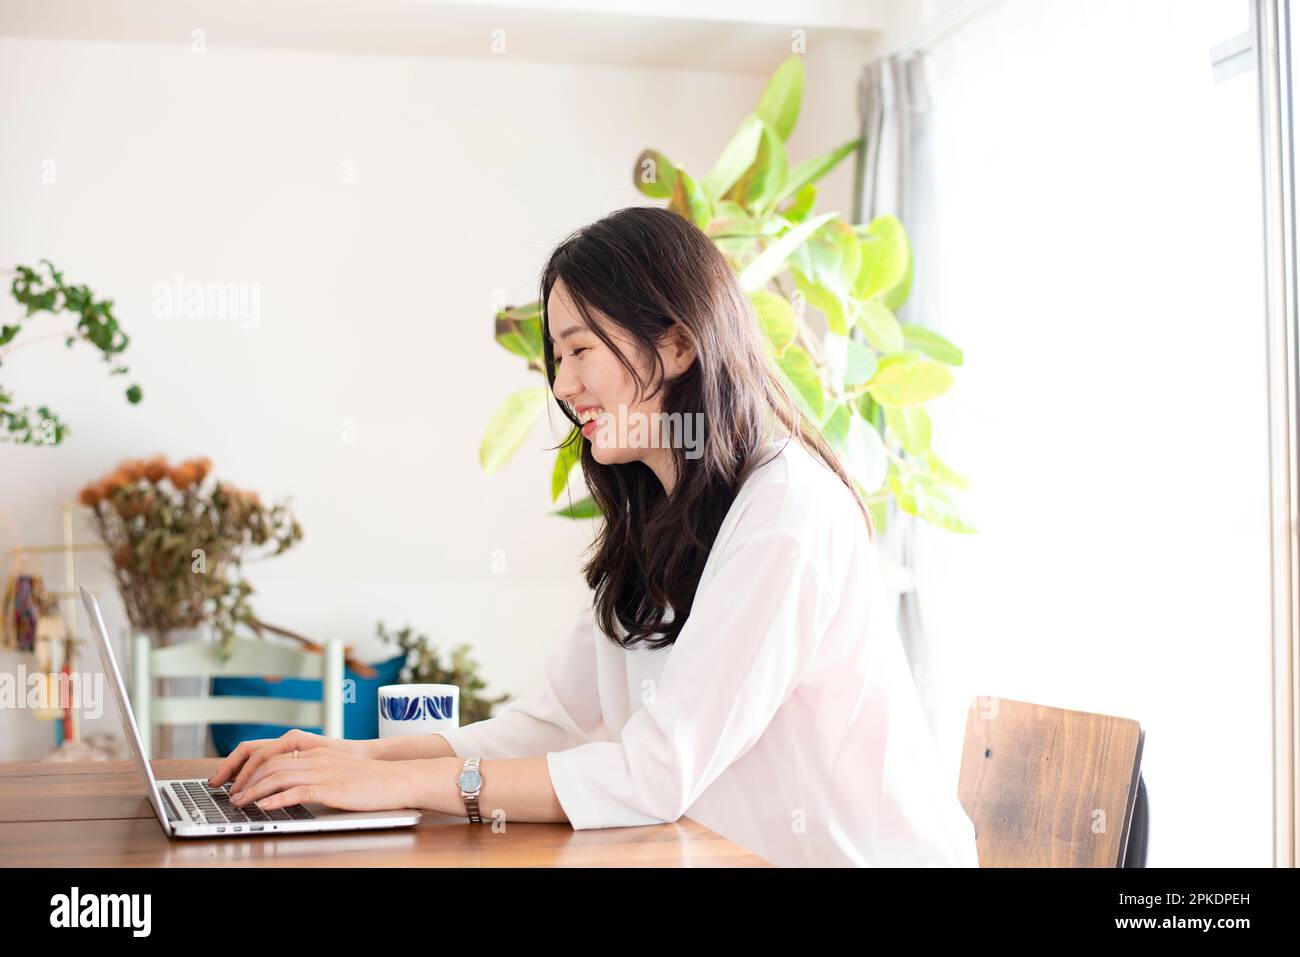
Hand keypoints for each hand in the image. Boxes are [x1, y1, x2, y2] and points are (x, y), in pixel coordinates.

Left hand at [208, 728, 377, 795]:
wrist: (398, 779)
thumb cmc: (370, 779)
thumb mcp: (337, 771)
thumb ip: (313, 773)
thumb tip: (288, 787)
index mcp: (314, 752)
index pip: (270, 753)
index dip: (246, 766)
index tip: (231, 781)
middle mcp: (315, 758)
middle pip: (268, 763)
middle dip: (243, 779)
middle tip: (229, 796)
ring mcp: (323, 772)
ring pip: (278, 776)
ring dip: (253, 791)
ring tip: (239, 803)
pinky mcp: (332, 788)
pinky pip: (298, 792)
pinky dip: (277, 800)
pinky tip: (265, 808)